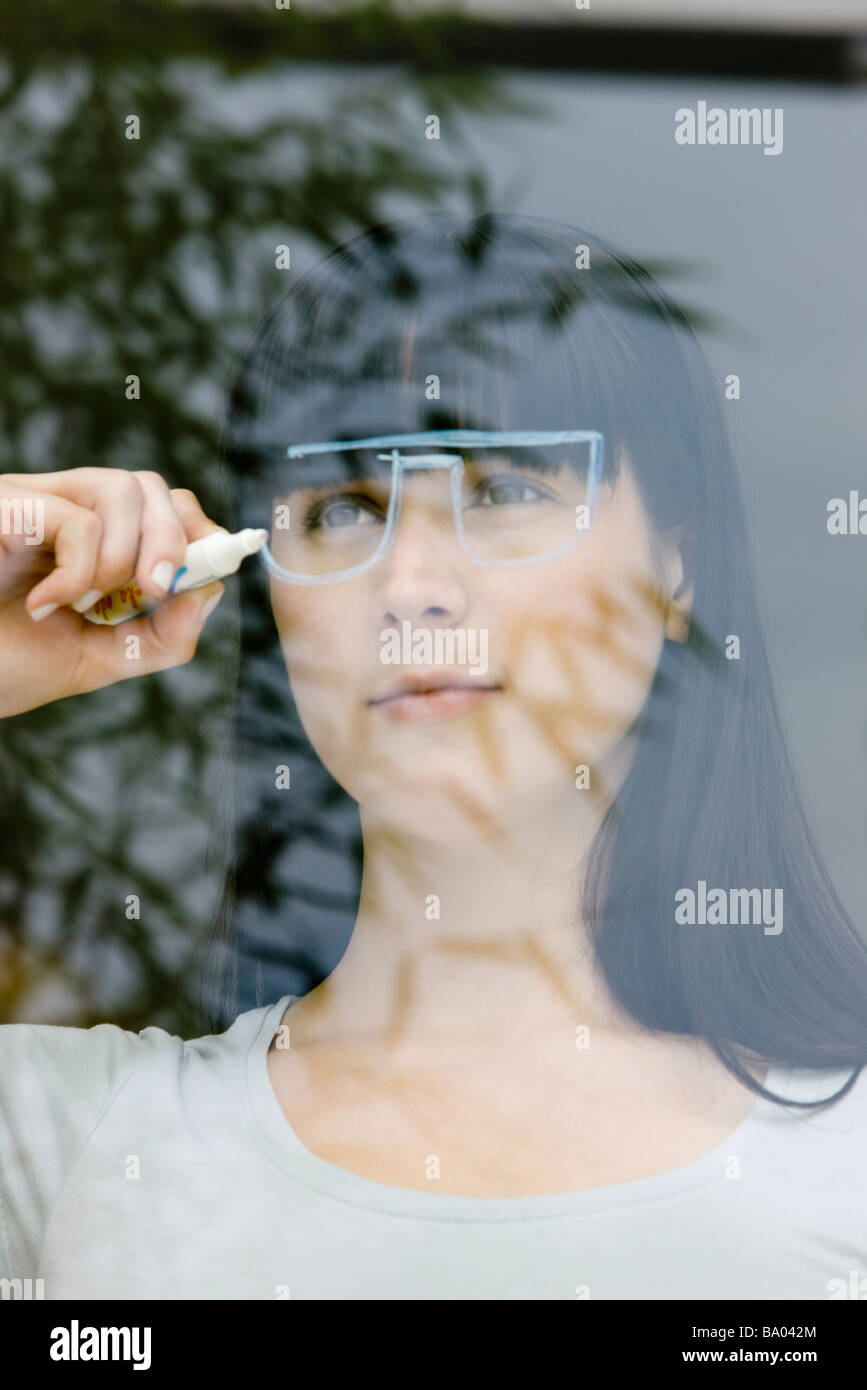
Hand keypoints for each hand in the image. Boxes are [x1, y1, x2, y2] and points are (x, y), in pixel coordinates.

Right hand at [0, 468, 226, 717]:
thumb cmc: (1, 667)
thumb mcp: (97, 661)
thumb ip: (159, 637)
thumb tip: (211, 591)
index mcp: (89, 543)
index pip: (163, 504)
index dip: (197, 528)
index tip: (214, 565)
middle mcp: (62, 511)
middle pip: (152, 485)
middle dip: (175, 541)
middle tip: (155, 592)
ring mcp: (31, 502)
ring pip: (123, 487)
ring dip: (125, 557)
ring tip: (87, 602)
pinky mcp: (5, 504)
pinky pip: (76, 516)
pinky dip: (80, 570)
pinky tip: (47, 603)